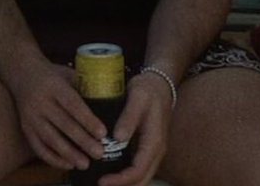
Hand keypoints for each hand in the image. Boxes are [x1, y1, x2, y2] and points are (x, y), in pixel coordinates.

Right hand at [9, 60, 106, 169]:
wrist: (22, 72)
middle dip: (83, 141)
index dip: (88, 120)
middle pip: (64, 124)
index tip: (102, 132)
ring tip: (85, 163)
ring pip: (51, 139)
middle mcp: (41, 102)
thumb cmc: (52, 74)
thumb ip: (83, 87)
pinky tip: (68, 164)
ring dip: (69, 154)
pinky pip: (39, 147)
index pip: (73, 104)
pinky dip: (53, 158)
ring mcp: (31, 117)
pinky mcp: (25, 128)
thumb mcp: (67, 73)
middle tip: (99, 152)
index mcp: (54, 86)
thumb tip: (107, 102)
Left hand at [99, 70, 172, 185]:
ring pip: (140, 177)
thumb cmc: (147, 90)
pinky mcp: (146, 149)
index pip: (138, 171)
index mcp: (154, 142)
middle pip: (141, 180)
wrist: (159, 85)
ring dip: (124, 184)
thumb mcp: (137, 98)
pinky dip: (126, 176)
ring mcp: (152, 152)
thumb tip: (117, 138)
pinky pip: (138, 169)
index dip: (120, 181)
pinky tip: (111, 173)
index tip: (102, 182)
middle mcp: (156, 152)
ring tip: (103, 182)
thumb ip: (128, 117)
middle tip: (99, 185)